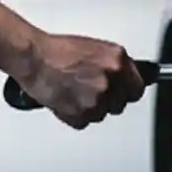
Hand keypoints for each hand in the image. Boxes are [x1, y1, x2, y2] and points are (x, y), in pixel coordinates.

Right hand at [16, 34, 146, 129]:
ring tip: (74, 92)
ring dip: (90, 107)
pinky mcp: (81, 115)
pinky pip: (84, 122)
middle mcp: (110, 80)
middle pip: (119, 104)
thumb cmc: (57, 51)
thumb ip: (113, 65)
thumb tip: (124, 78)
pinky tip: (67, 99)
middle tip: (90, 90)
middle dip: (107, 100)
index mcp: (117, 60)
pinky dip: (76, 115)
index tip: (122, 92)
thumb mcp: (95, 49)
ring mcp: (97, 99)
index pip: (137, 88)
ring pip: (102, 114)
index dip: (127, 91)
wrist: (34, 59)